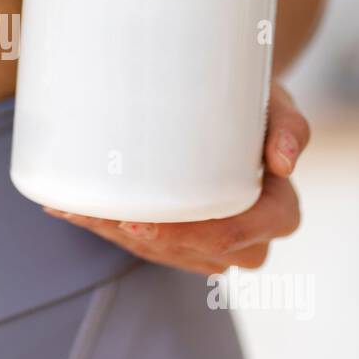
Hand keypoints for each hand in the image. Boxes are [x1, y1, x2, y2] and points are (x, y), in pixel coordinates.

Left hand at [43, 84, 308, 274]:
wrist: (234, 106)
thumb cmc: (256, 104)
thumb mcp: (277, 105)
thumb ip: (290, 127)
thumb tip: (284, 162)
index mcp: (277, 213)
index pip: (235, 237)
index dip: (189, 236)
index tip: (143, 220)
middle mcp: (246, 240)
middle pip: (192, 253)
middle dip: (144, 239)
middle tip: (104, 214)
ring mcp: (209, 247)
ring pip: (161, 254)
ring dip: (116, 235)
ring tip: (75, 207)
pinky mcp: (179, 242)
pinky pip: (141, 244)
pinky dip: (103, 225)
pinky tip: (68, 207)